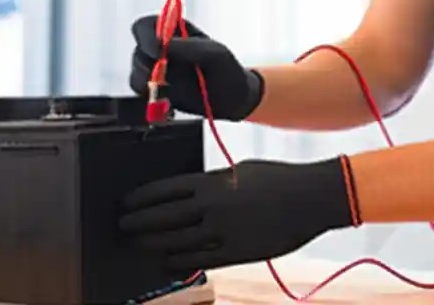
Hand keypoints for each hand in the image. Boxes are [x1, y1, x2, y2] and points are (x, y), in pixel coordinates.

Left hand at [119, 158, 357, 272]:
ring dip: (154, 243)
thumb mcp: (240, 170)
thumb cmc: (278, 178)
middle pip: (164, 217)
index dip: (142, 197)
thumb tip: (192, 192)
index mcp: (212, 182)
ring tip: (139, 244)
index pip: (165, 190)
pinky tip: (167, 262)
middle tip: (123, 226)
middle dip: (139, 222)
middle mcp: (212, 207)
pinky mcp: (236, 252)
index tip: (127, 202)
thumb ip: (214, 182)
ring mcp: (223, 232)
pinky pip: (200, 260)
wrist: (310, 198)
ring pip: (177, 241)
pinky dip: (179, 261)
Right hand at [129, 15, 264, 120]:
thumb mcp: (214, 54)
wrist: (233, 100)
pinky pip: (142, 93)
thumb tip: (162, 45)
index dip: (145, 36)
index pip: (145, 25)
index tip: (158, 50)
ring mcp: (157, 70)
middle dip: (150, 65)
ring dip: (151, 84)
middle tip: (166, 76)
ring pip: (136, 74)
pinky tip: (169, 102)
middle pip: (138, 52)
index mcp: (174, 31)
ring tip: (172, 90)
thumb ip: (188, 48)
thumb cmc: (227, 69)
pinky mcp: (156, 91)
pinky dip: (152, 98)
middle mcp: (161, 48)